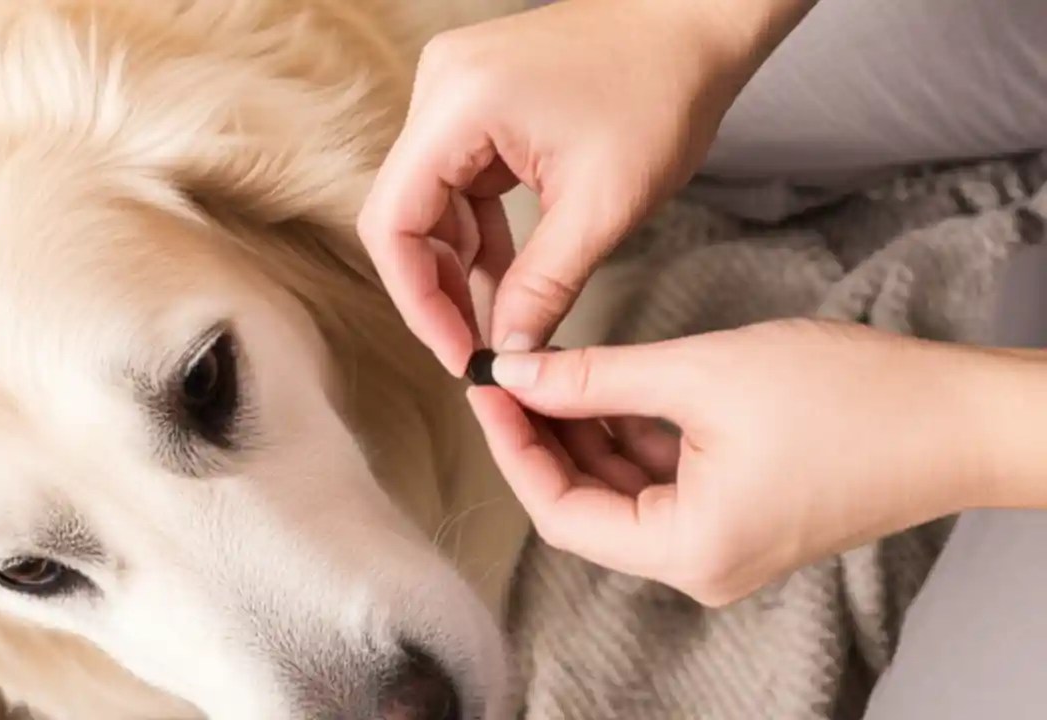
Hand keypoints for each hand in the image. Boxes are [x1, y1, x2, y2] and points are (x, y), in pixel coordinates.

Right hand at [358, 0, 813, 373]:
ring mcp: (455, 92)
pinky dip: (481, 233)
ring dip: (460, 266)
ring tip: (500, 323)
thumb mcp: (603, 206)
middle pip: (403, 214)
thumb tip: (507, 353)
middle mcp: (439, 90)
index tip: (457, 353)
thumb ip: (543, 286)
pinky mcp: (479, 102)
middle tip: (477, 349)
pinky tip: (509, 278)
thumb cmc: (663, 91)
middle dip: (437, 289)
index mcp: (457, 104)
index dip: (417, 300)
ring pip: (430, 204)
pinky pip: (460, 182)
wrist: (697, 22)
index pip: (392, 222)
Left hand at [467, 319, 1000, 605]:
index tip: (487, 386)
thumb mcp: (702, 375)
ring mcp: (724, 544)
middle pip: (588, 503)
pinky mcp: (745, 515)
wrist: (961, 416)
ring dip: (587, 430)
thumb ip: (599, 379)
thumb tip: (517, 372)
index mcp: (687, 550)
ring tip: (554, 368)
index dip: (514, 446)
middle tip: (512, 370)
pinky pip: (665, 480)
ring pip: (624, 488)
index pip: (561, 511)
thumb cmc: (850, 398)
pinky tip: (610, 384)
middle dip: (546, 434)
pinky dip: (633, 434)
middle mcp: (700, 564)